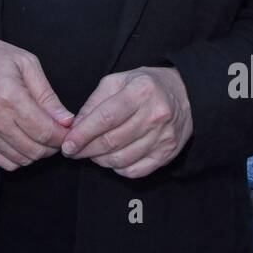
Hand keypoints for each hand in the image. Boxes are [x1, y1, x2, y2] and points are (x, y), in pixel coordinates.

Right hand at [0, 38, 74, 170]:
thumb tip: (65, 119)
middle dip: (53, 146)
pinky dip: (19, 158)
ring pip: (22, 159)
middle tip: (57, 134)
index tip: (68, 131)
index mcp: (11, 98)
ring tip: (41, 137)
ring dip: (37, 153)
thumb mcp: (26, 63)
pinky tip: (24, 143)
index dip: (63, 136)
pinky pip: (4, 162)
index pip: (45, 131)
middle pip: (35, 150)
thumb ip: (47, 94)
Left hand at [60, 66, 192, 178]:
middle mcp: (155, 115)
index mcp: (140, 91)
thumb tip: (75, 127)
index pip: (106, 118)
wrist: (185, 94)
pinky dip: (118, 169)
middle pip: (112, 141)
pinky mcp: (167, 154)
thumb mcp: (118, 81)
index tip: (67, 144)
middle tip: (73, 150)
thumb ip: (95, 102)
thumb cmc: (145, 86)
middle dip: (86, 149)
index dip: (83, 134)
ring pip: (122, 159)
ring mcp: (163, 137)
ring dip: (100, 160)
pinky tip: (112, 158)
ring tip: (92, 152)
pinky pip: (135, 171)